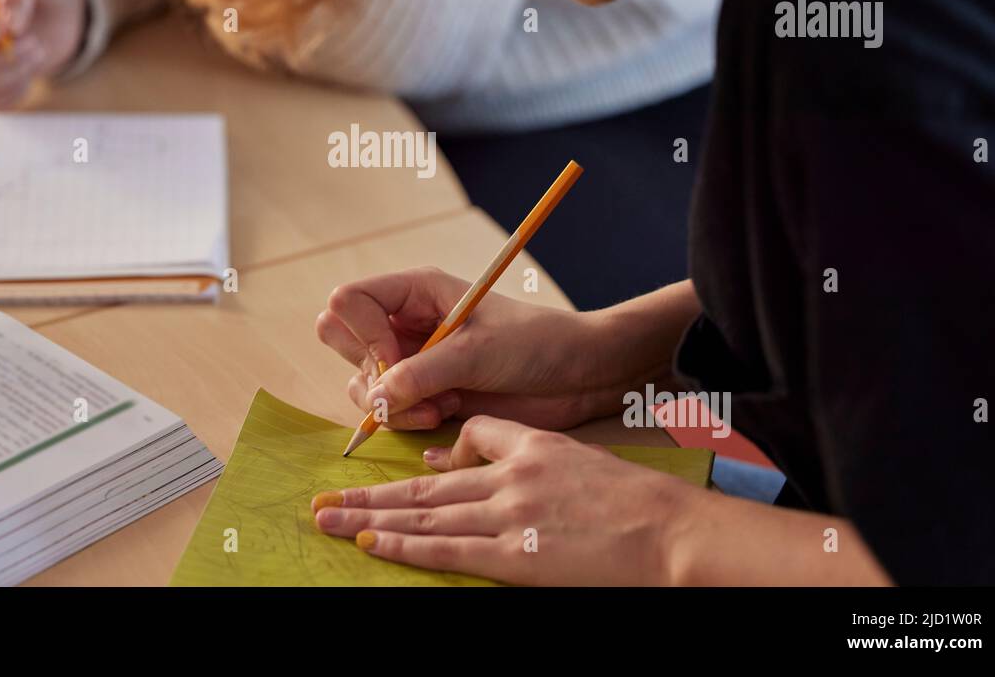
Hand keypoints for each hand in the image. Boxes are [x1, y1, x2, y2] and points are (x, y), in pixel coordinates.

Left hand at [312, 415, 694, 584]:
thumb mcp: (578, 455)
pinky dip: (405, 546)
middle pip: (425, 483)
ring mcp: (509, 516)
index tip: (417, 472)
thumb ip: (527, 452)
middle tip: (325, 499)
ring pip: (425, 514)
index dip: (440, 456)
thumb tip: (477, 461)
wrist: (669, 531)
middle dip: (370, 494)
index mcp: (529, 446)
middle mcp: (509, 476)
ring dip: (371, 519)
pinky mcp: (516, 556)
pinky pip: (447, 549)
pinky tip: (372, 543)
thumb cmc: (633, 500)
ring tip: (328, 522)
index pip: (470, 437)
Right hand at [317, 266, 635, 431]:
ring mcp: (411, 359)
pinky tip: (445, 415)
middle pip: (340, 339)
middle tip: (406, 384)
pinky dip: (406, 419)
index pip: (349, 301)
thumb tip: (376, 400)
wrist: (579, 376)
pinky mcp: (423, 394)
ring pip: (360, 382)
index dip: (364, 334)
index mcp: (415, 291)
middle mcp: (405, 322)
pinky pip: (386, 410)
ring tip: (439, 408)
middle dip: (367, 371)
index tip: (398, 359)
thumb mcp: (478, 351)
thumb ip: (422, 373)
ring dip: (391, 404)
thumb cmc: (536, 343)